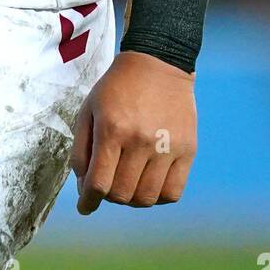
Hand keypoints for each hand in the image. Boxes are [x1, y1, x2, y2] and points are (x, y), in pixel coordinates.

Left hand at [70, 50, 195, 213]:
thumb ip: (81, 149)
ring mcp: (167, 146)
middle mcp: (140, 140)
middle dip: (109, 196)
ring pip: (147, 198)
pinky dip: (158, 197)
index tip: (84, 206)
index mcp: (112, 129)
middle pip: (122, 195)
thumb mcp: (89, 109)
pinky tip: (149, 182)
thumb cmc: (116, 87)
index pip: (98, 183)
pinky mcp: (188, 150)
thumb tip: (84, 187)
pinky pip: (173, 193)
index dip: (88, 201)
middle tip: (107, 184)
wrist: (157, 62)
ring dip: (132, 199)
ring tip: (128, 183)